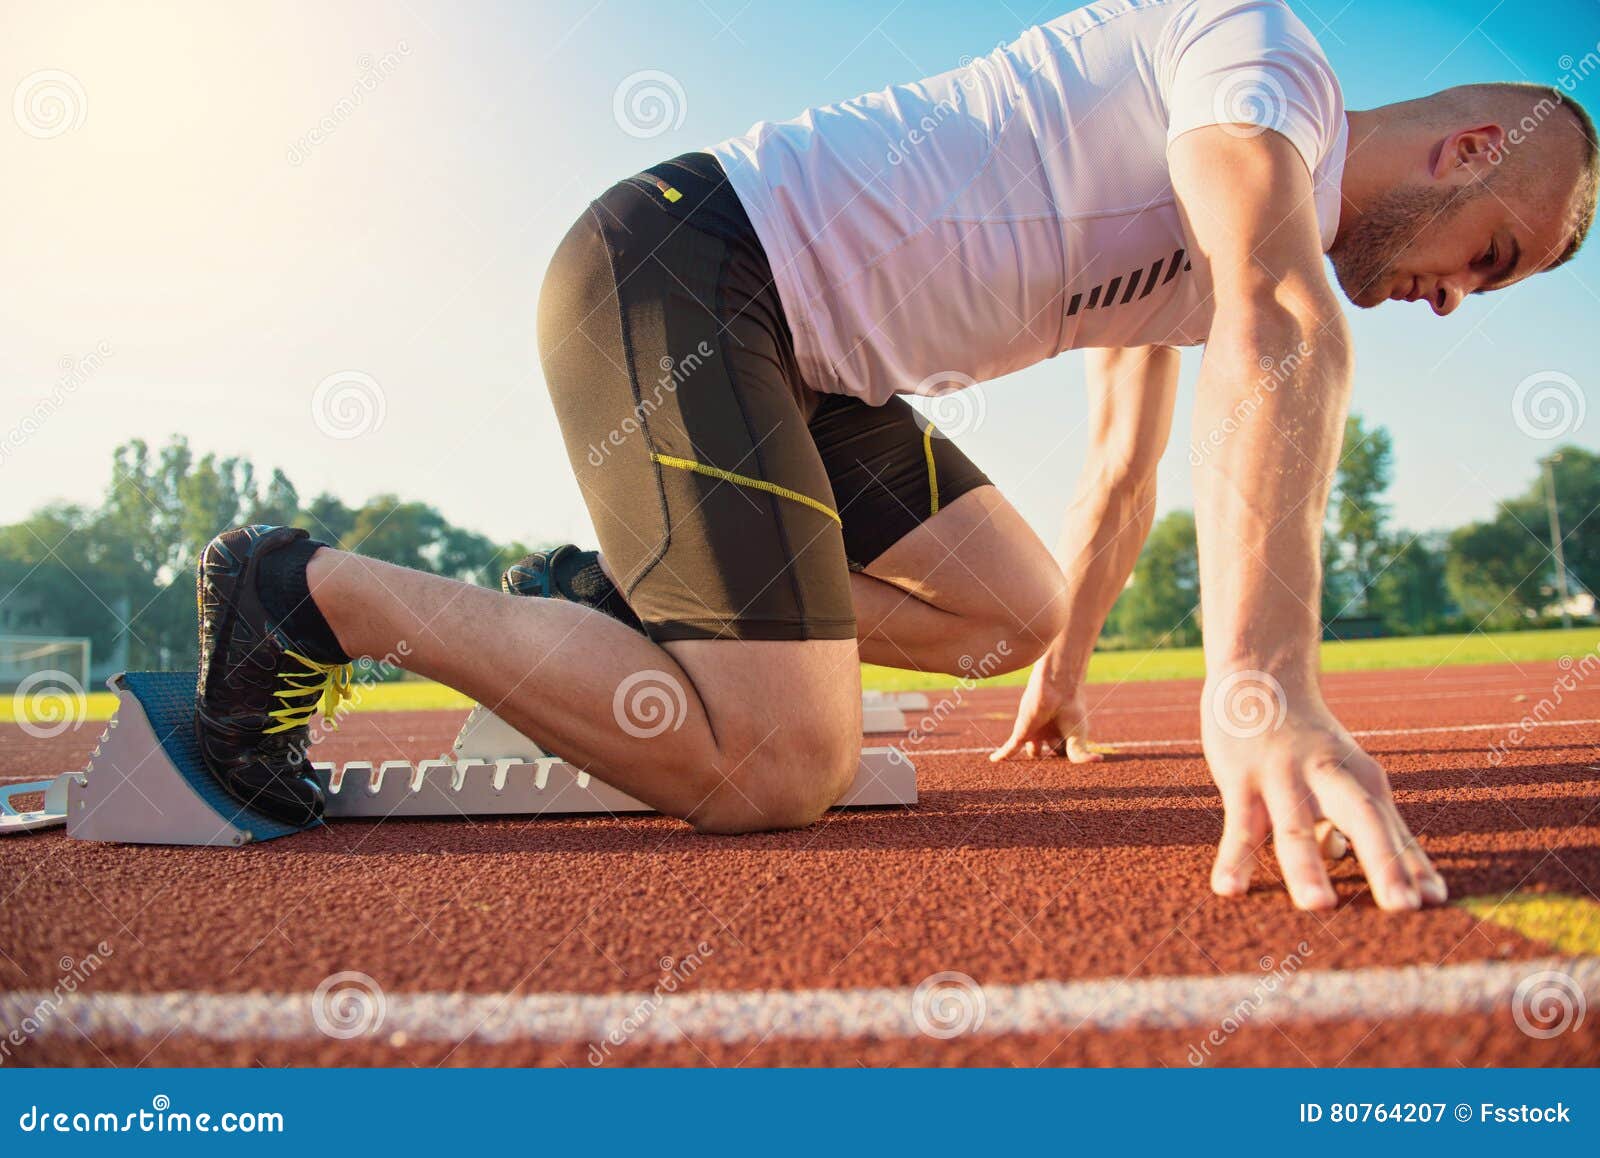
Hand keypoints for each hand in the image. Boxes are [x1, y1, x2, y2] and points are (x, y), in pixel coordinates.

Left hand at [989, 664, 1111, 763]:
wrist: (1057, 690)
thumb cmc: (1072, 710)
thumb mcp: (1078, 735)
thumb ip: (1081, 753)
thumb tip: (1098, 760)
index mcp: (1065, 733)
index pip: (1066, 752)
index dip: (1068, 760)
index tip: (1071, 772)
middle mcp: (1050, 732)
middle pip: (1050, 753)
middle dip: (1051, 760)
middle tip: (1051, 773)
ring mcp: (1035, 732)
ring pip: (1032, 752)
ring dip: (1033, 755)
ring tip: (1031, 766)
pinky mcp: (1022, 732)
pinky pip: (1010, 747)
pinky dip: (1002, 755)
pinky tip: (994, 760)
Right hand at [1203, 677, 1446, 911]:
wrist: (1259, 675)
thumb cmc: (1304, 737)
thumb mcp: (1336, 772)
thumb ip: (1346, 818)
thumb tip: (1342, 854)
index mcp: (1362, 778)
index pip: (1392, 829)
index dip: (1414, 865)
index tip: (1438, 902)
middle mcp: (1329, 777)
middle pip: (1363, 821)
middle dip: (1384, 863)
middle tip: (1404, 906)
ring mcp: (1283, 778)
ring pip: (1296, 827)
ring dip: (1308, 866)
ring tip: (1319, 906)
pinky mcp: (1242, 780)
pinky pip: (1239, 827)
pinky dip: (1234, 859)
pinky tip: (1229, 890)